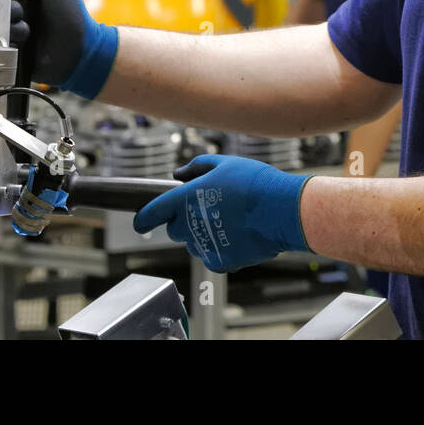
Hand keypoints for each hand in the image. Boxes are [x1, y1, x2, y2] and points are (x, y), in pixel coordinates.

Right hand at [10, 0, 118, 99]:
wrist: (81, 51)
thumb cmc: (71, 14)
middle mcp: (12, 9)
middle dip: (1, 7)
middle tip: (20, 12)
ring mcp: (10, 30)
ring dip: (8, 26)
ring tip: (27, 31)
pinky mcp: (8, 50)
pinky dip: (5, 43)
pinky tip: (24, 43)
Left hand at [134, 155, 312, 272]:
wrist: (282, 210)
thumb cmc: (255, 183)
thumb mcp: (225, 163)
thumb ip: (196, 167)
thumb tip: (178, 174)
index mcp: (186, 198)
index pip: (152, 212)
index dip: (144, 217)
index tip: (141, 220)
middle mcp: (190, 224)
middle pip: (174, 228)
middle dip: (185, 220)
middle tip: (208, 208)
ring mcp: (204, 246)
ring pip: (194, 242)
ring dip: (203, 233)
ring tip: (230, 220)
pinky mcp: (219, 261)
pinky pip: (211, 255)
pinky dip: (220, 248)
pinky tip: (238, 234)